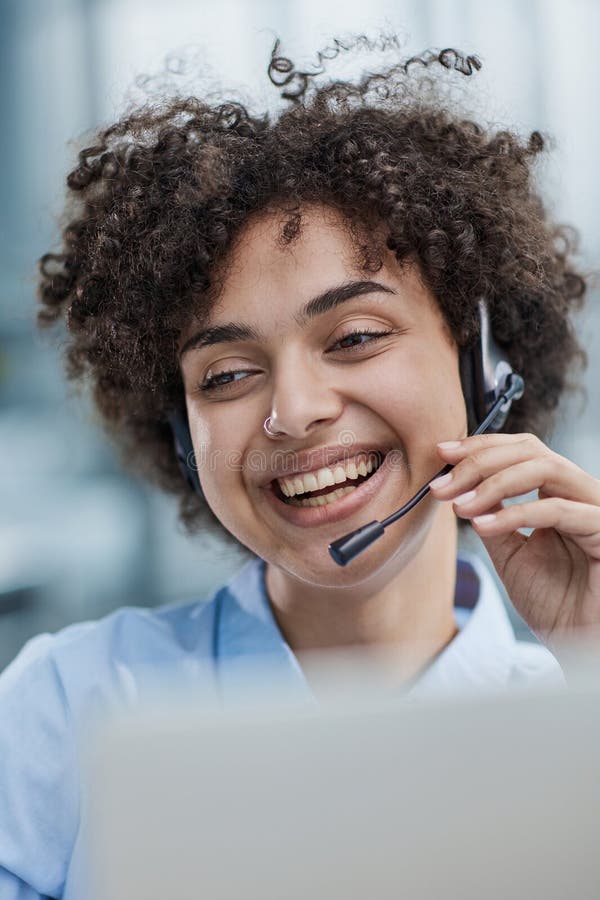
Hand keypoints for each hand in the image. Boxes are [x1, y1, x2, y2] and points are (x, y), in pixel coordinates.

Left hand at [429, 433, 599, 653]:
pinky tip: (484, 525)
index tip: (442, 453)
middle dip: (479, 462)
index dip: (481, 446)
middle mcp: (580, 494)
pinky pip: (559, 510)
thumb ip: (493, 518)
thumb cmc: (556, 605)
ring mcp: (595, 509)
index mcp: (560, 494)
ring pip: (545, 468)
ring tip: (461, 506)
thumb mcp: (511, 554)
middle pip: (530, 450)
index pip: (521, 450)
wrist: (581, 648)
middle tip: (442, 486)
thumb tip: (461, 488)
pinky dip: (516, 513)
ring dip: (494, 482)